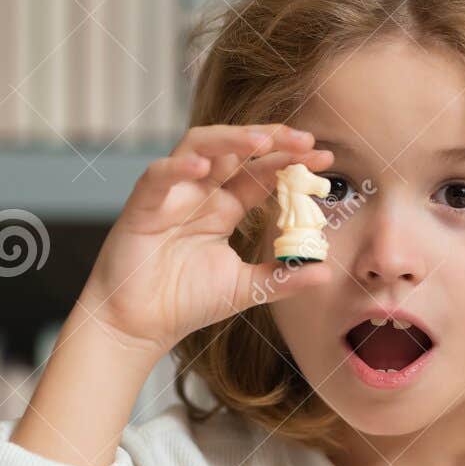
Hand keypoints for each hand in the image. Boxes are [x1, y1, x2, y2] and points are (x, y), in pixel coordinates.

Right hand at [79, 123, 334, 354]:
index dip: (291, 162)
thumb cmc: (184, 302)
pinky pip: (159, 176)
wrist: (139, 326)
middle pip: (236, 149)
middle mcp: (201, 193)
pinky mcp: (142, 205)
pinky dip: (178, 168)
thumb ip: (283, 278)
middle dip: (270, 139)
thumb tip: (326, 270)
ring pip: (199, 147)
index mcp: (225, 207)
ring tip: (262, 141)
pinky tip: (203, 168)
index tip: (324, 159)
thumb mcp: (245, 289)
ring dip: (230, 139)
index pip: (261, 172)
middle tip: (305, 140)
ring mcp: (172, 194)